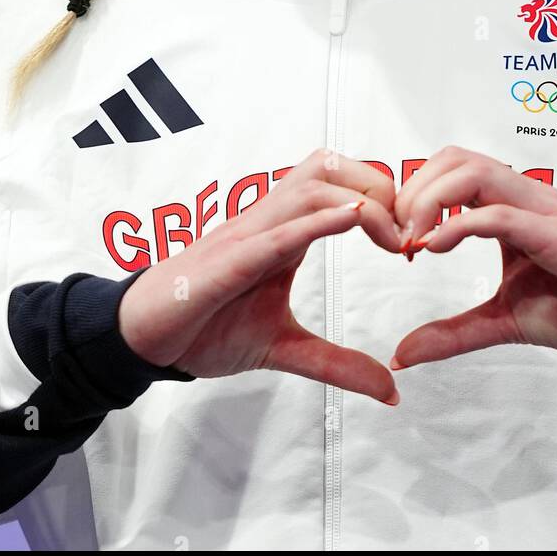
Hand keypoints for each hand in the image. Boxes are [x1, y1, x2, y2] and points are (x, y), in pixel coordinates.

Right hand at [118, 148, 404, 402]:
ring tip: (390, 235)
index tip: (412, 238)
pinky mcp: (225, 264)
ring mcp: (246, 237)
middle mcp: (268, 222)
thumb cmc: (205, 328)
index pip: (339, 182)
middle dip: (379, 185)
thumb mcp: (285, 348)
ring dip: (358, 201)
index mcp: (284, 231)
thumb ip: (337, 363)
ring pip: (308, 186)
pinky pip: (275, 232)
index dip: (382, 196)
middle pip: (330, 166)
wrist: (144, 339)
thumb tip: (391, 390)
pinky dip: (316, 222)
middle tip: (407, 232)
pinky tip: (349, 221)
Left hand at [390, 145, 556, 368]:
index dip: (415, 193)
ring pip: (477, 171)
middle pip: (457, 158)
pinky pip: (504, 215)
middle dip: (415, 189)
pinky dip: (461, 225)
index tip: (396, 235)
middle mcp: (524, 197)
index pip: (452, 169)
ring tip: (413, 237)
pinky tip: (435, 247)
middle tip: (397, 233)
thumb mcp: (503, 321)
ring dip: (432, 198)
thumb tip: (402, 354)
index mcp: (509, 206)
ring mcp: (543, 210)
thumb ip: (454, 332)